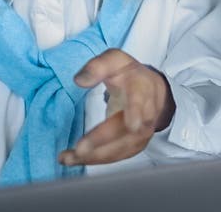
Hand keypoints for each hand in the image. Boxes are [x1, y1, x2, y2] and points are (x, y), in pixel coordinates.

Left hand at [58, 49, 175, 166]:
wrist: (152, 90)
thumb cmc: (128, 74)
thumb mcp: (114, 60)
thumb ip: (97, 67)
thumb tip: (79, 80)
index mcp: (142, 88)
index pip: (140, 100)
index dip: (137, 112)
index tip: (132, 124)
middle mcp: (146, 114)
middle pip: (128, 131)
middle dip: (104, 140)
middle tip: (80, 149)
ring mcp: (142, 133)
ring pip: (121, 148)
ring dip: (94, 156)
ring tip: (67, 157)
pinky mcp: (134, 146)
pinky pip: (115, 156)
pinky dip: (94, 160)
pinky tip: (73, 159)